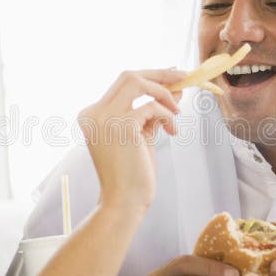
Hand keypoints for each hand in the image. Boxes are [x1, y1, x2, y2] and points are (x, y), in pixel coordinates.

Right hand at [79, 69, 184, 209]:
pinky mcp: (122, 126)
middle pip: (128, 75)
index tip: (171, 74)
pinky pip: (152, 106)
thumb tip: (176, 89)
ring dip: (163, 92)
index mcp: (92, 115)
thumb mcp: (142, 136)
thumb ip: (153, 112)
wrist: (124, 202)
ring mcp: (105, 118)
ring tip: (177, 111)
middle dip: (159, 74)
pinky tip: (172, 131)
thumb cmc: (133, 173)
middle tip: (184, 77)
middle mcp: (94, 113)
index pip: (121, 84)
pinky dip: (167, 115)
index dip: (149, 76)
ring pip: (137, 82)